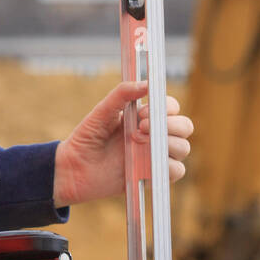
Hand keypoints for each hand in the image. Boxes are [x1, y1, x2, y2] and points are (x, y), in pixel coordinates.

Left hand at [53, 81, 193, 206]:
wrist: (74, 167)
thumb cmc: (87, 137)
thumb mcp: (102, 111)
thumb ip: (122, 94)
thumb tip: (146, 84)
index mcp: (145, 117)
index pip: (171, 107)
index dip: (165, 108)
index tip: (143, 113)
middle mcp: (154, 135)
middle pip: (185, 126)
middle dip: (172, 125)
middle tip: (143, 128)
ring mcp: (154, 155)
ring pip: (183, 148)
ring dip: (168, 144)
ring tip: (141, 144)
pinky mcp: (152, 175)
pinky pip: (176, 171)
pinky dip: (168, 167)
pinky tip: (149, 163)